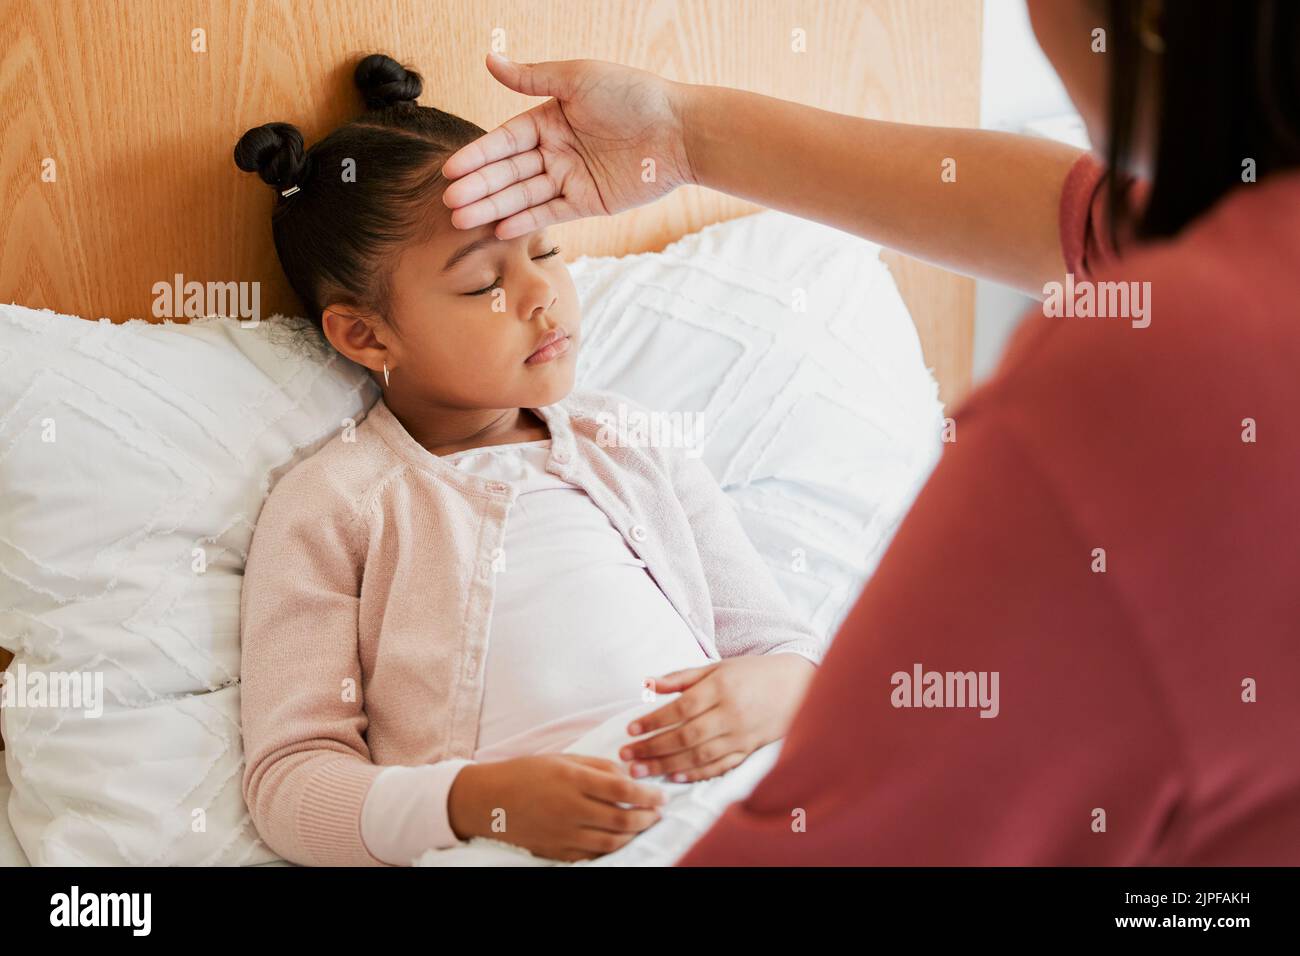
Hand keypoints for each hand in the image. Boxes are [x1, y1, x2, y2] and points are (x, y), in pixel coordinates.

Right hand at [439, 54, 695, 238]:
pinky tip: (499, 228)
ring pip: (524, 195)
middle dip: (479, 188)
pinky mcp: (588, 202)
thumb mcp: (578, 79)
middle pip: (509, 172)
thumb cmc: (632, 96)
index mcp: (550, 119)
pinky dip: (526, 221)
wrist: (679, 131)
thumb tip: (490, 59)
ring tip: (461, 220)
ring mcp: (571, 178)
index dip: (478, 156)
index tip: (451, 171)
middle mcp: (556, 150)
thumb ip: (532, 78)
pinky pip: (551, 213)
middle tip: (449, 203)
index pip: (504, 141)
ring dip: (493, 207)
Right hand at [447, 753, 667, 861]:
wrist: (489, 800)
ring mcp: (564, 833)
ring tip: (643, 825)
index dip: (647, 793)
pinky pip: (593, 855)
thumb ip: (598, 766)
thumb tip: (629, 774)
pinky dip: (612, 848)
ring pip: (612, 841)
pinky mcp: (557, 851)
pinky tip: (619, 839)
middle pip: (622, 818)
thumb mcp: (563, 758)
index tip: (661, 795)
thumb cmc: (527, 773)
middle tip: (658, 813)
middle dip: (647, 817)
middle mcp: (571, 808)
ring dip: (634, 835)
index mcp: (573, 779)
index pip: (622, 788)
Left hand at [620, 654, 816, 782]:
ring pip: (700, 755)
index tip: (630, 730)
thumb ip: (681, 677)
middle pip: (686, 735)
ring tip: (640, 771)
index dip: (654, 720)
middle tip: (626, 756)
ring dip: (667, 766)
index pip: (681, 707)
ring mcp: (741, 735)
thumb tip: (647, 684)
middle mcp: (731, 713)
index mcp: (721, 687)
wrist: (797, 686)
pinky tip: (675, 778)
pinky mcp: (749, 751)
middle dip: (653, 748)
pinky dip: (697, 774)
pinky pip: (720, 767)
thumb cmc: (751, 673)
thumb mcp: (717, 667)